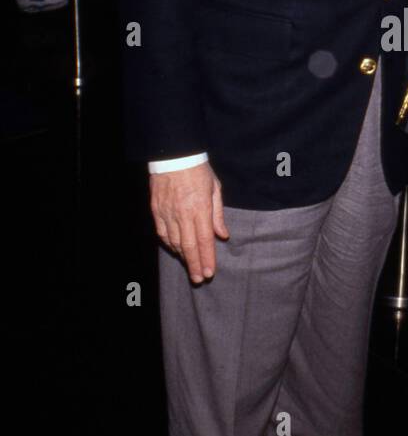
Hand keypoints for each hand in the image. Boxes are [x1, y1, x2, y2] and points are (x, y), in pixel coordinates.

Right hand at [149, 161, 228, 283]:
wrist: (174, 156)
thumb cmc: (198, 170)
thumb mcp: (214, 188)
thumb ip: (218, 214)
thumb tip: (223, 236)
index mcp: (199, 207)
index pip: (204, 239)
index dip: (207, 258)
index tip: (209, 272)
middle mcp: (182, 213)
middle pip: (188, 246)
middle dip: (194, 264)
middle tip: (198, 279)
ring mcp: (167, 212)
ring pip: (174, 242)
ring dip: (183, 256)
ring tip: (190, 266)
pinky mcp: (156, 210)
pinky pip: (162, 233)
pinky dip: (169, 244)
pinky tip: (175, 250)